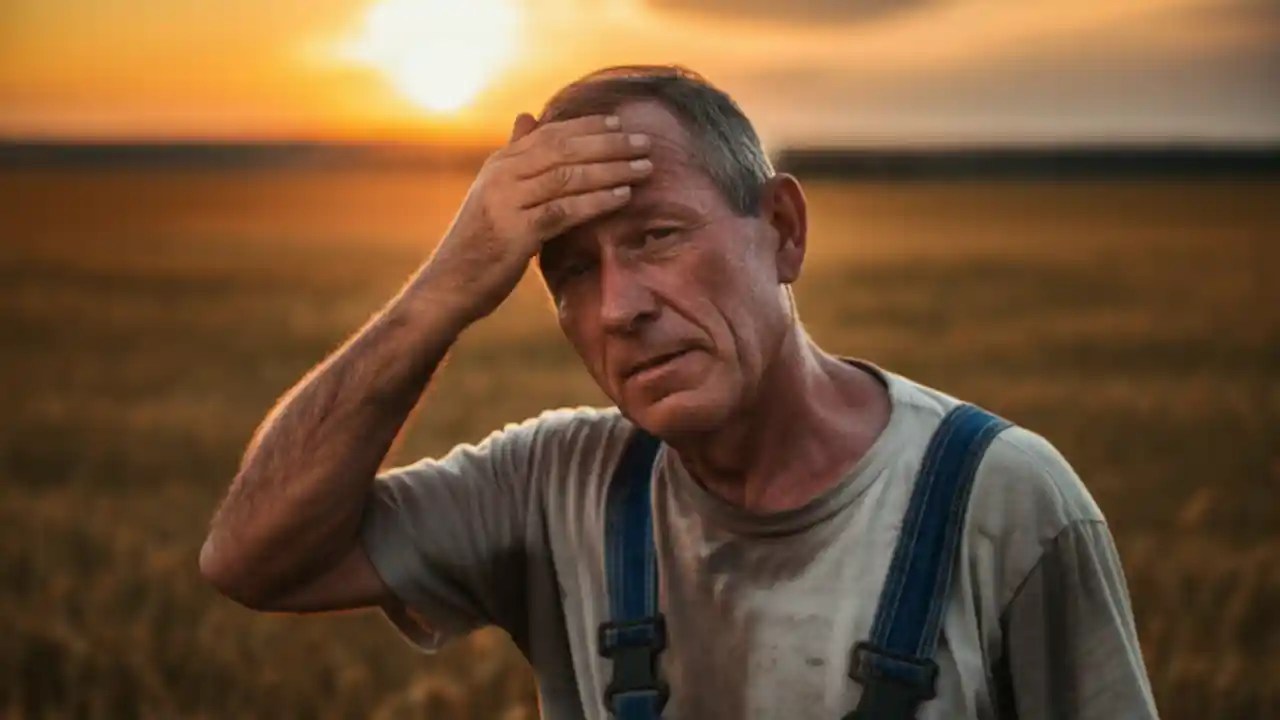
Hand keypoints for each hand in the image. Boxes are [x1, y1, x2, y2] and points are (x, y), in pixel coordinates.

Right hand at [423, 112, 652, 322]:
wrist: (448, 285)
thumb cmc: (479, 242)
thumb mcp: (494, 192)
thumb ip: (516, 157)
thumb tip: (528, 116)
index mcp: (499, 163)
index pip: (550, 133)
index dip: (587, 126)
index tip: (620, 123)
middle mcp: (501, 176)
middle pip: (563, 149)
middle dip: (608, 143)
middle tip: (644, 141)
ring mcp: (506, 203)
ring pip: (567, 176)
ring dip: (611, 169)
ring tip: (644, 167)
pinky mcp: (515, 234)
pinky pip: (564, 211)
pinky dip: (596, 202)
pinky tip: (623, 197)